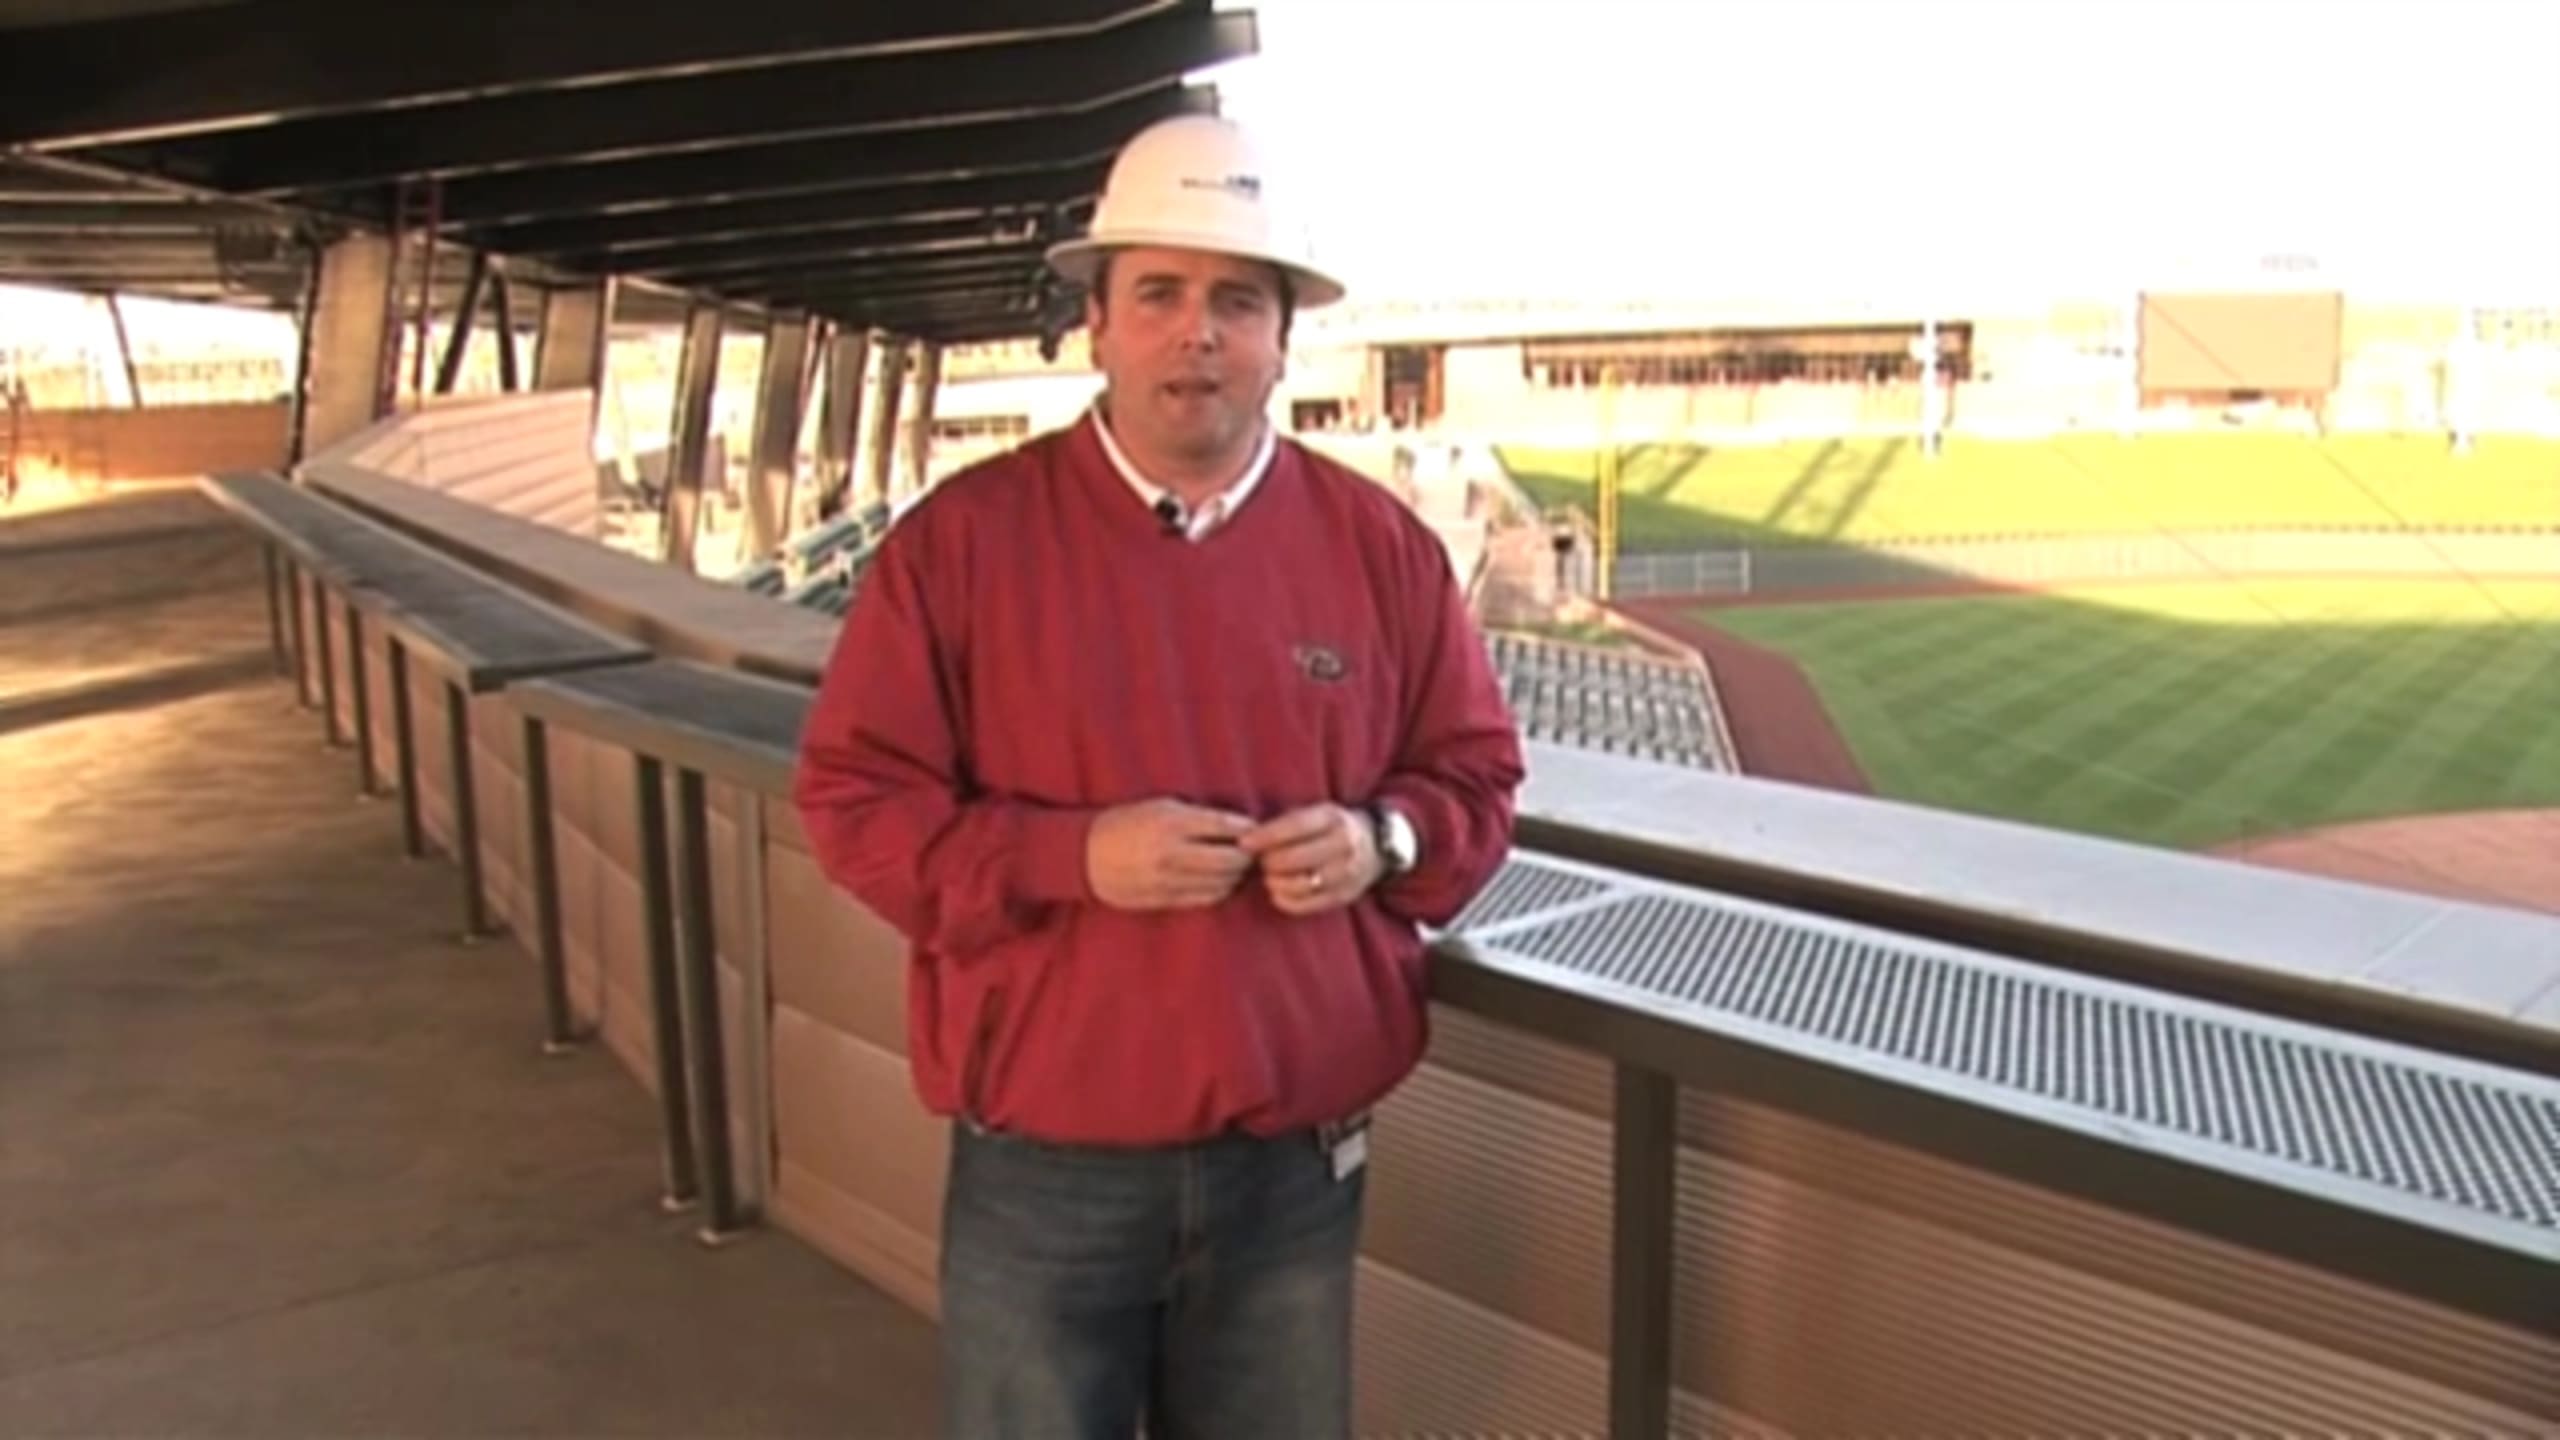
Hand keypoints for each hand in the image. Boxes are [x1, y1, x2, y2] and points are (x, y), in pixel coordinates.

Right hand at [1085, 798, 1256, 911]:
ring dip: (1235, 875)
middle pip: (1231, 860)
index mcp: (1172, 823)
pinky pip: (1206, 898)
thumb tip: (1240, 825)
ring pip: (1222, 883)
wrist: (1083, 855)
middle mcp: (1173, 853)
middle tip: (1250, 850)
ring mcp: (1169, 880)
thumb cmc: (1126, 823)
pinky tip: (1218, 880)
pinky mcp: (1164, 899)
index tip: (1254, 830)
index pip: (1226, 827)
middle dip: (1246, 856)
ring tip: (1234, 865)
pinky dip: (1219, 890)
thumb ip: (1198, 815)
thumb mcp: (1160, 807)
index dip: (1248, 830)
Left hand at [1240, 804, 1379, 916]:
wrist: (1375, 846)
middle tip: (1258, 862)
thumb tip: (1251, 838)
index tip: (1244, 843)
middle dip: (1269, 862)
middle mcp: (1344, 845)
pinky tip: (1277, 893)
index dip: (1266, 836)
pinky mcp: (1344, 895)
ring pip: (1301, 884)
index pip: (1295, 826)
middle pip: (1295, 858)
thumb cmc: (1332, 828)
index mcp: (1333, 818)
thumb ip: (1288, 823)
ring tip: (1268, 877)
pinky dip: (1286, 900)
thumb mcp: (1318, 813)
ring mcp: (1346, 873)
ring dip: (1276, 882)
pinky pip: (1308, 904)